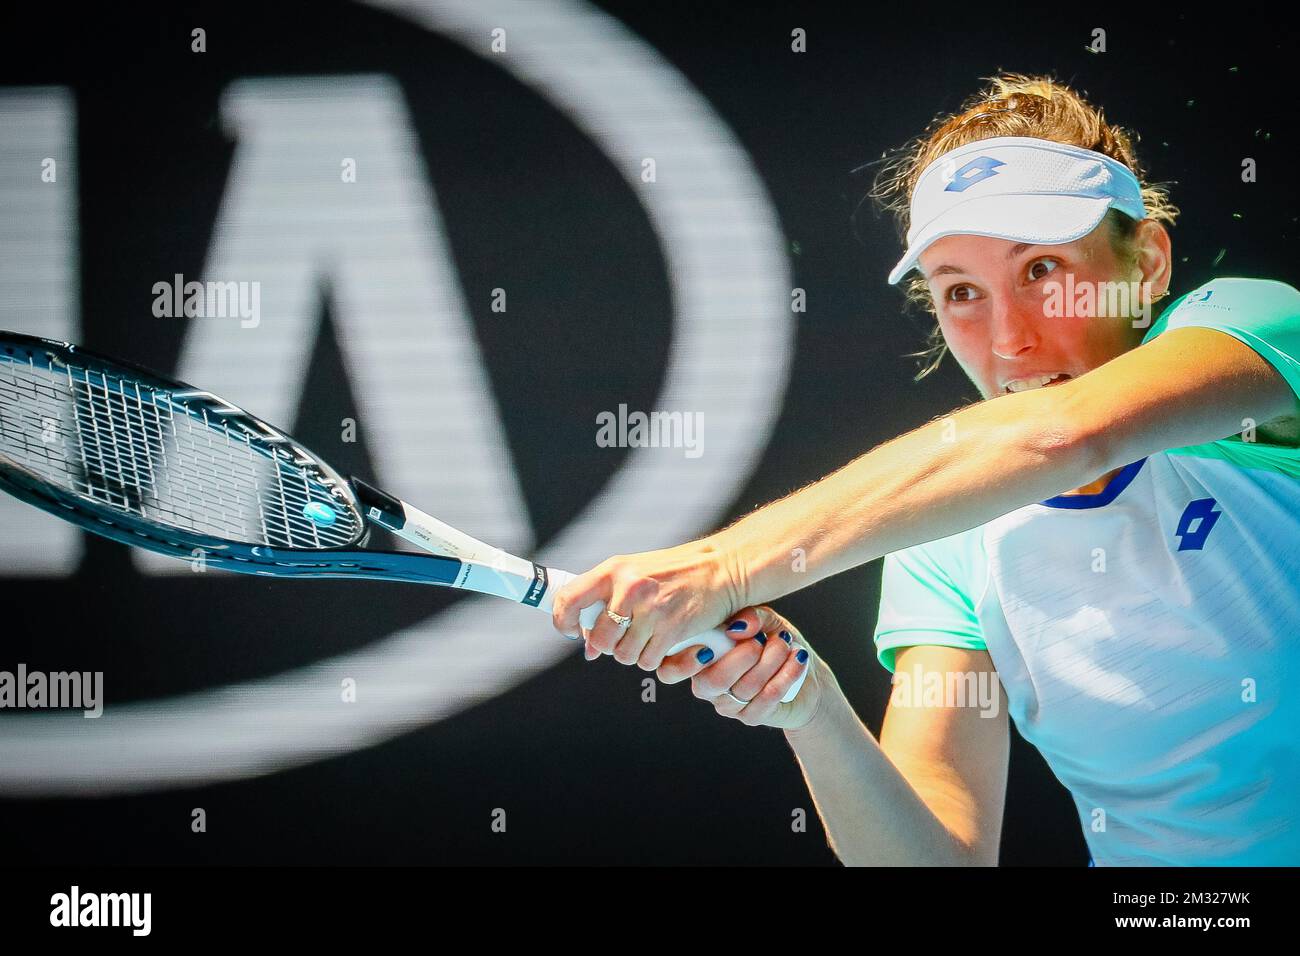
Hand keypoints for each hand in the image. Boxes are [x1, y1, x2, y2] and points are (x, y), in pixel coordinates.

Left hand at [551, 538, 743, 669]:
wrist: (723, 568)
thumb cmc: (675, 573)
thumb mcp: (635, 573)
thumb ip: (607, 602)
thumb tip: (587, 646)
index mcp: (614, 570)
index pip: (568, 600)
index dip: (564, 622)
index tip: (574, 630)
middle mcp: (630, 588)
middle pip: (600, 639)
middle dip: (609, 645)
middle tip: (625, 635)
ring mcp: (652, 610)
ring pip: (623, 656)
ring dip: (634, 653)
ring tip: (649, 634)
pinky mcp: (673, 629)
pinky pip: (649, 662)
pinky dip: (655, 658)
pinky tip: (664, 640)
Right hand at [657, 606, 823, 730]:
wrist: (802, 668)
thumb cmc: (772, 639)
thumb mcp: (763, 620)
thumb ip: (750, 616)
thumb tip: (736, 628)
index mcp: (698, 659)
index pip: (671, 671)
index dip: (683, 663)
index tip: (708, 647)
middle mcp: (707, 685)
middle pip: (713, 682)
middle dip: (741, 658)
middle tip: (761, 640)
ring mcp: (729, 705)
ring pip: (745, 688)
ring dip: (771, 661)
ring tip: (785, 643)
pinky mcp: (752, 717)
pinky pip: (768, 698)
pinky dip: (786, 674)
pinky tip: (797, 658)